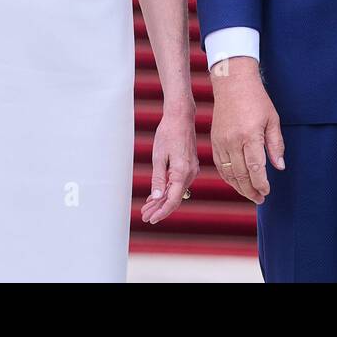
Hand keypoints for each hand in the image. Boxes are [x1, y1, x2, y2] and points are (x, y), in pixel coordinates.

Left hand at [139, 105, 198, 224]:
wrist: (180, 117)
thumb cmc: (168, 134)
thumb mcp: (159, 157)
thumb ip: (158, 179)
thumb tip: (156, 197)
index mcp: (182, 172)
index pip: (173, 200)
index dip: (161, 212)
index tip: (151, 219)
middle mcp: (190, 173)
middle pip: (174, 198)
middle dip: (159, 208)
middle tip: (144, 216)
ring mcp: (191, 170)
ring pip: (176, 191)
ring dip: (162, 200)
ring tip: (147, 208)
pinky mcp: (189, 166)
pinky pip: (178, 183)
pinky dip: (167, 190)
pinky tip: (157, 196)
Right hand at [209, 58, 284, 203]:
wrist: (232, 83)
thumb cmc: (256, 100)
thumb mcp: (272, 119)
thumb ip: (276, 144)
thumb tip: (279, 167)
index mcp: (249, 135)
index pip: (255, 168)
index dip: (261, 184)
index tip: (267, 192)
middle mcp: (233, 141)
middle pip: (241, 175)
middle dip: (251, 191)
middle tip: (260, 199)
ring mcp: (221, 142)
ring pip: (228, 173)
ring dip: (239, 187)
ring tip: (250, 194)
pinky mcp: (214, 141)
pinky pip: (220, 166)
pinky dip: (228, 177)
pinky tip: (236, 182)